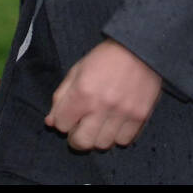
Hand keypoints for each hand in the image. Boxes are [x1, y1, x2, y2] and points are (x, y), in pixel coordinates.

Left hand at [45, 38, 162, 150]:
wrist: (141, 47)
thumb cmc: (106, 57)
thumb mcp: (77, 70)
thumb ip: (61, 97)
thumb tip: (51, 122)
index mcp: (82, 92)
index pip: (61, 126)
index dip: (64, 120)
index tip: (71, 114)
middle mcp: (102, 106)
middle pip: (81, 143)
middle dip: (78, 137)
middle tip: (83, 126)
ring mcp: (123, 113)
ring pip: (103, 145)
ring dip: (99, 136)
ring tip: (103, 122)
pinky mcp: (140, 116)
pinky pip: (124, 141)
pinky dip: (118, 135)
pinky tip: (118, 122)